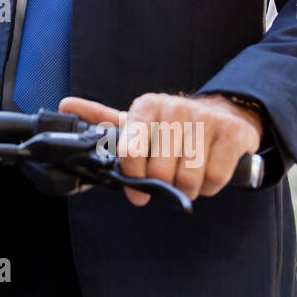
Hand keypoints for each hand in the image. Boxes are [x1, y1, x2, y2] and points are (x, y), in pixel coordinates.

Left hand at [58, 93, 263, 206]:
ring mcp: (204, 119)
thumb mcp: (138, 122)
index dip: (132, 175)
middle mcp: (174, 108)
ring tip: (188, 176)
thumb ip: (103, 119)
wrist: (224, 115)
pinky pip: (214, 177)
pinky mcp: (231, 133)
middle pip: (160, 171)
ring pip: (189, 177)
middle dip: (163, 185)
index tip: (136, 190)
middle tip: (168, 179)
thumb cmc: (173, 126)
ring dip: (188, 188)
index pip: (130, 149)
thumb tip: (65, 106)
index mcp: (146, 107)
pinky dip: (210, 186)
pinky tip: (208, 174)